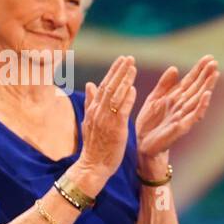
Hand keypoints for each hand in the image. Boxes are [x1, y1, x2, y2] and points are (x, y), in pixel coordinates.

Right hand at [76, 56, 137, 190]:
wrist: (93, 166)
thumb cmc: (95, 146)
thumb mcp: (90, 122)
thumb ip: (91, 102)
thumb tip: (90, 84)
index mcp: (94, 109)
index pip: (104, 85)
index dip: (113, 72)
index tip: (122, 60)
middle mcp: (98, 112)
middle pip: (109, 86)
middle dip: (119, 70)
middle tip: (129, 57)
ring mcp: (106, 120)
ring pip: (114, 95)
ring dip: (124, 80)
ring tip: (132, 66)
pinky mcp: (114, 129)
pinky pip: (121, 111)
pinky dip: (126, 99)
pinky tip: (133, 89)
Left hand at [135, 55, 218, 174]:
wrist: (143, 144)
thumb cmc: (150, 123)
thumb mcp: (154, 99)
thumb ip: (164, 85)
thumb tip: (175, 68)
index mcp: (176, 97)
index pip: (190, 81)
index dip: (199, 69)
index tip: (209, 58)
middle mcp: (183, 105)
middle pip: (197, 87)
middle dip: (206, 75)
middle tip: (215, 62)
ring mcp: (184, 116)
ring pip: (198, 99)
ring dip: (208, 86)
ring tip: (215, 74)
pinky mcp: (182, 127)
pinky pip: (194, 116)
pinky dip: (201, 106)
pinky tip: (206, 95)